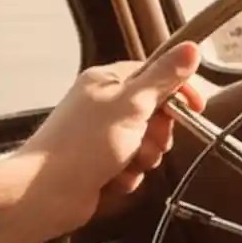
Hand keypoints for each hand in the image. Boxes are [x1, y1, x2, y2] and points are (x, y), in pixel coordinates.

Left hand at [14, 43, 203, 238]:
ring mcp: (100, 136)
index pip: (155, 75)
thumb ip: (164, 78)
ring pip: (146, 143)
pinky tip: (113, 180)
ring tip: (127, 163)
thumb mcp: (132, 105)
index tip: (195, 107)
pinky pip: (132, 167)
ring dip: (144, 157)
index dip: (178, 91)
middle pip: (154, 113)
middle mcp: (103, 105)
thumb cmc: (82, 146)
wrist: (45, 195)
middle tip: (150, 142)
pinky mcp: (99, 164)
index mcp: (107, 81)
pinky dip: (129, 175)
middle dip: (158, 133)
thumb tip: (191, 47)